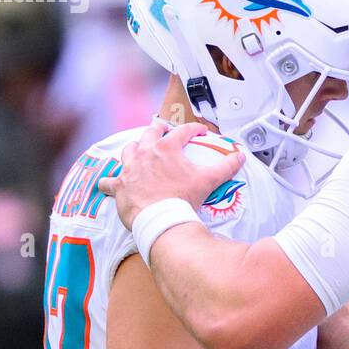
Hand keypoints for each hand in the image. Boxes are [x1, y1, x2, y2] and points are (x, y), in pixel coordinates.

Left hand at [97, 119, 242, 228]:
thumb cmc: (182, 198)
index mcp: (167, 148)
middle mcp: (146, 153)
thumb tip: (240, 157)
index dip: (194, 129)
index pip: (183, 131)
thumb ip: (226, 166)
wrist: (161, 219)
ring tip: (138, 150)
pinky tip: (109, 183)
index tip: (200, 131)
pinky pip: (108, 181)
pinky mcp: (119, 186)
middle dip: (158, 130)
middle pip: (150, 133)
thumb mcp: (208, 180)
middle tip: (164, 131)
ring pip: (128, 150)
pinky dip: (109, 182)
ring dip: (134, 148)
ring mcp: (130, 168)